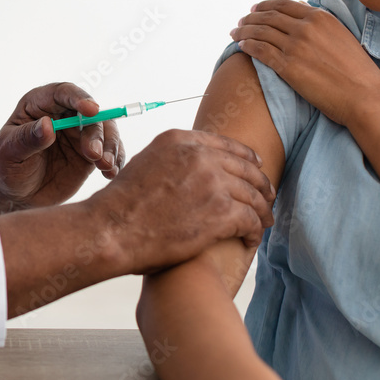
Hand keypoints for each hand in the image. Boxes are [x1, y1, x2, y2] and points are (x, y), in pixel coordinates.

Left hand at [0, 83, 124, 208]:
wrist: (16, 194)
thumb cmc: (6, 167)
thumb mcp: (9, 153)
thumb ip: (27, 139)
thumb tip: (48, 125)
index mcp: (39, 104)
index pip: (62, 93)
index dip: (78, 98)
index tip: (91, 110)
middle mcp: (63, 114)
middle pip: (89, 113)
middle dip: (96, 132)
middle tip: (94, 155)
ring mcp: (79, 133)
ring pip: (105, 130)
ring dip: (110, 146)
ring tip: (106, 166)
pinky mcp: (90, 153)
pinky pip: (110, 150)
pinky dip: (116, 159)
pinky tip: (111, 173)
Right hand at [96, 129, 274, 273]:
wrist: (112, 230)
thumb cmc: (121, 205)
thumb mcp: (145, 164)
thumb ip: (171, 160)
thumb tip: (186, 166)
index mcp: (180, 140)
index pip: (226, 145)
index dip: (246, 158)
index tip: (256, 168)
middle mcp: (199, 156)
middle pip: (246, 168)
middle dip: (260, 185)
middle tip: (267, 198)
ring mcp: (212, 183)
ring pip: (253, 195)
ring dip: (262, 210)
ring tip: (264, 222)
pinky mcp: (221, 213)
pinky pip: (251, 219)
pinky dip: (255, 231)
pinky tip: (252, 239)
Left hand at [230, 0, 379, 125]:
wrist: (365, 96)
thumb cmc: (357, 71)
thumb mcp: (341, 36)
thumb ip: (321, 22)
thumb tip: (302, 6)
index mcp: (321, 18)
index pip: (284, 5)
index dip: (265, 6)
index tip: (255, 9)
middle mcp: (306, 28)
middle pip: (268, 17)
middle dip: (250, 18)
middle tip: (240, 22)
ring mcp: (296, 46)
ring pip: (260, 32)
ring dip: (243, 31)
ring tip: (235, 34)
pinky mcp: (288, 66)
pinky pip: (260, 51)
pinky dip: (247, 46)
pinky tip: (241, 47)